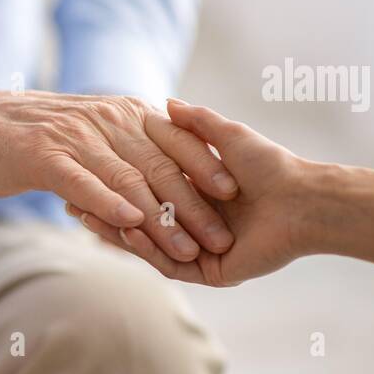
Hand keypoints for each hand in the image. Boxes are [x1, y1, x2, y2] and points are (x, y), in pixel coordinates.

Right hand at [0, 91, 238, 260]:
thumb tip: (162, 167)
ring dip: (160, 219)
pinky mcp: (45, 157)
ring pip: (129, 180)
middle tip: (219, 238)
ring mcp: (75, 138)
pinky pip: (84, 182)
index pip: (176, 139)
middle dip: (194, 206)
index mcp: (123, 112)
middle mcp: (106, 120)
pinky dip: (109, 202)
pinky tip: (129, 224)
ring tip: (185, 250)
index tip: (233, 195)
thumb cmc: (34, 137)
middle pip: (161, 166)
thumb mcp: (89, 130)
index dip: (206, 165)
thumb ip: (125, 143)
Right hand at [70, 99, 310, 285]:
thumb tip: (166, 101)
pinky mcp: (208, 272)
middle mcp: (194, 227)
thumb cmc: (270, 165)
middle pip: (139, 222)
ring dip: (117, 231)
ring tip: (85, 216)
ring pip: (148, 245)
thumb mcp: (226, 135)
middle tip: (71, 201)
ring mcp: (199, 251)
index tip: (86, 168)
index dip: (115, 182)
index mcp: (197, 198)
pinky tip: (123, 230)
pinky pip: (167, 263)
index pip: (144, 193)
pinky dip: (143, 248)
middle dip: (105, 211)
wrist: (303, 201)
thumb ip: (195, 122)